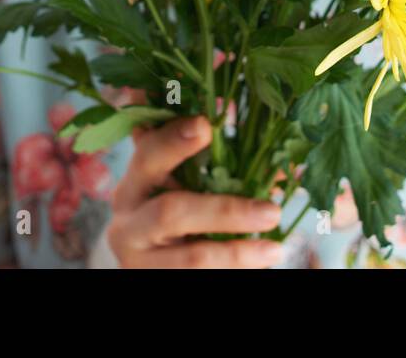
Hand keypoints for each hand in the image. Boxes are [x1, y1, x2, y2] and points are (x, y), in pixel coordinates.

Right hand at [106, 116, 283, 267]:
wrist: (142, 266)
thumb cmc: (168, 215)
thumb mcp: (177, 190)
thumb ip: (211, 170)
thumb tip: (276, 167)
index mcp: (133, 186)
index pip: (147, 156)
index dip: (173, 141)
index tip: (205, 126)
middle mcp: (128, 223)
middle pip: (171, 212)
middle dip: (225, 211)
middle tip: (271, 211)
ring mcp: (140, 260)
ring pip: (191, 258)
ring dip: (237, 253)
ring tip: (275, 249)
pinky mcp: (156, 280)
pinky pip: (197, 276)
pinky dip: (231, 269)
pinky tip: (259, 263)